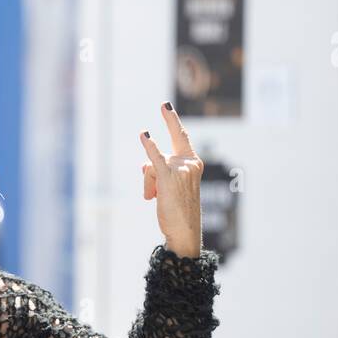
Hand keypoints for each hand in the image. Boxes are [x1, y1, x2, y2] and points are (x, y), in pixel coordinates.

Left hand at [140, 102, 203, 258]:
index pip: (181, 137)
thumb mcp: (170, 186)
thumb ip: (158, 170)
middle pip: (158, 157)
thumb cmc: (178, 210)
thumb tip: (144, 164)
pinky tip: (144, 135)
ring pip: (151, 166)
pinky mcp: (169, 177)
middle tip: (162, 123)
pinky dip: (149, 147)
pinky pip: (154, 159)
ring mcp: (180, 169)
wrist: (184, 231)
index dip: (172, 121)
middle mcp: (189, 163)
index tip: (165, 106)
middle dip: (150, 174)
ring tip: (155, 199)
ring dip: (148, 185)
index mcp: (193, 163)